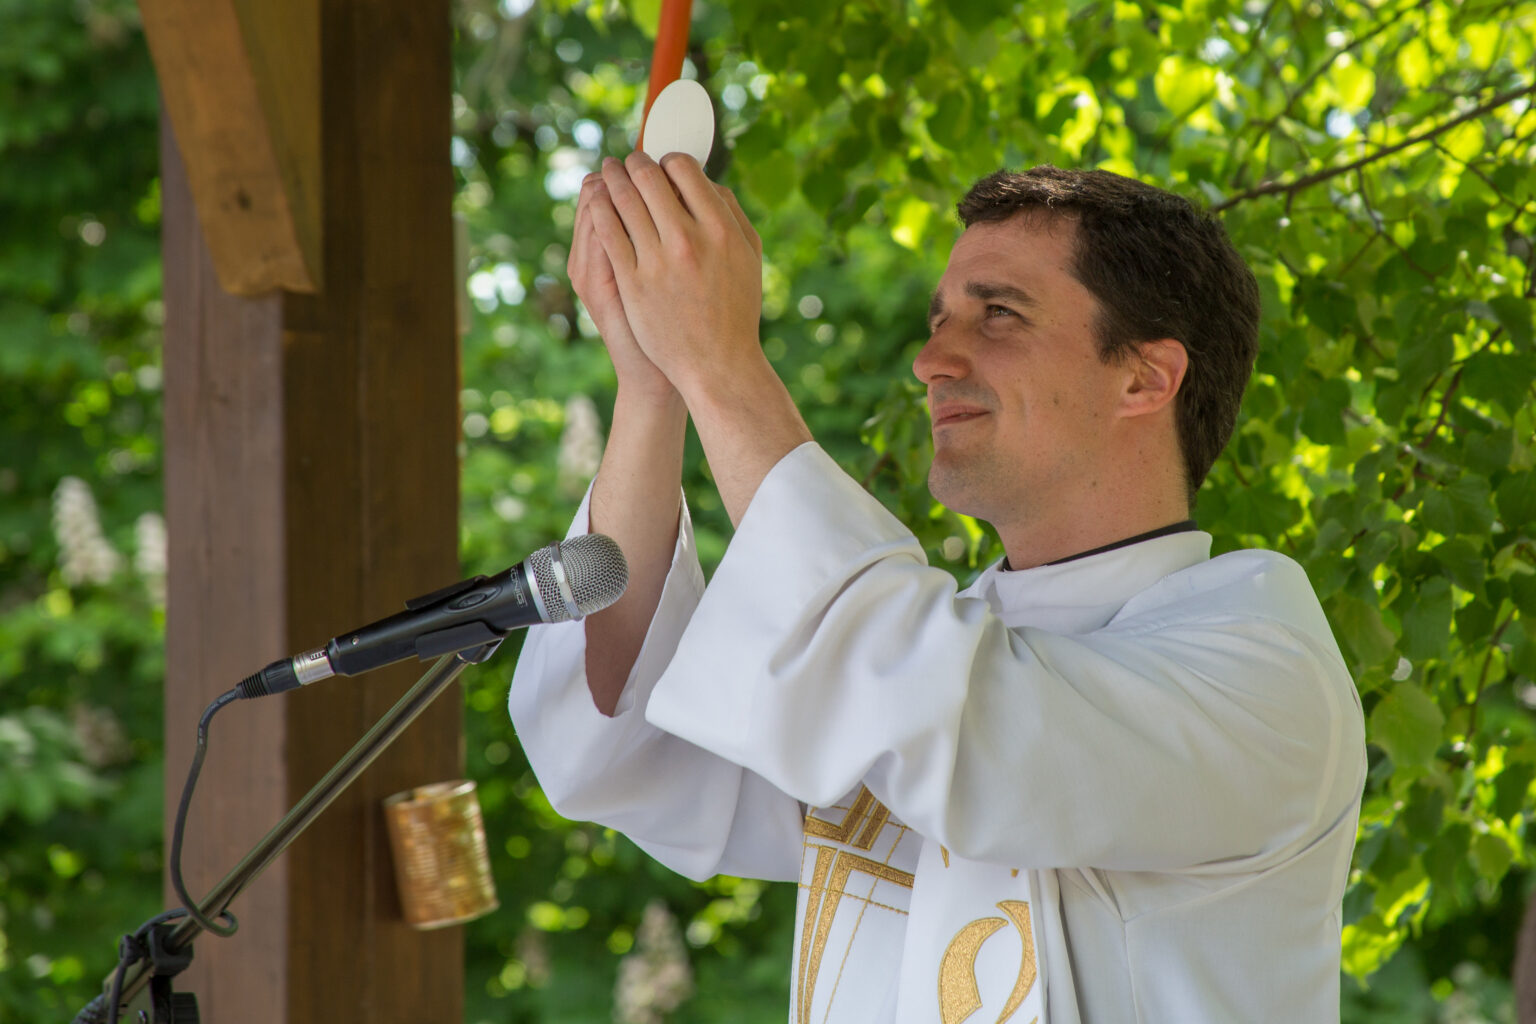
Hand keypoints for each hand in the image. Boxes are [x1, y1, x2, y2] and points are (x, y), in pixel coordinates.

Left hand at [587, 151, 764, 399]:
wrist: (716, 363)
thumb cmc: (736, 308)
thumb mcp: (749, 256)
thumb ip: (730, 212)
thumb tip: (704, 178)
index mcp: (720, 228)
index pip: (684, 168)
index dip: (668, 158)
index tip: (660, 161)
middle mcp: (687, 239)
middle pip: (648, 177)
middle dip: (633, 162)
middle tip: (627, 160)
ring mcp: (656, 261)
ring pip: (621, 200)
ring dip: (611, 179)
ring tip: (607, 172)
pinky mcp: (631, 282)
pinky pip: (607, 232)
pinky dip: (599, 209)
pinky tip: (596, 202)